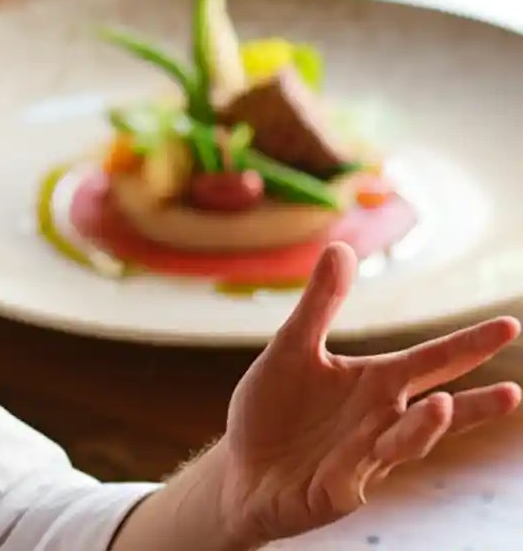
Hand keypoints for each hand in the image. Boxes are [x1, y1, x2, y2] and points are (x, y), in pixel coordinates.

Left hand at [218, 242, 521, 544]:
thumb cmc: (273, 410)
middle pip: (437, 413)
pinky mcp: (338, 491)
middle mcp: (382, 421)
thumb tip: (341, 246)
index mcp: (377, 383)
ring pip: (405, 446)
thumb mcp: (291, 349)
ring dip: (424, 429)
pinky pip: (353, 477)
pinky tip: (365, 451)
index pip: (431, 360)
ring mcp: (365, 459)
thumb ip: (319, 304)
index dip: (468, 345)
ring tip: (443, 404)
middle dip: (474, 404)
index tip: (509, 325)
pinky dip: (359, 463)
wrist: (240, 468)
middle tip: (512, 392)